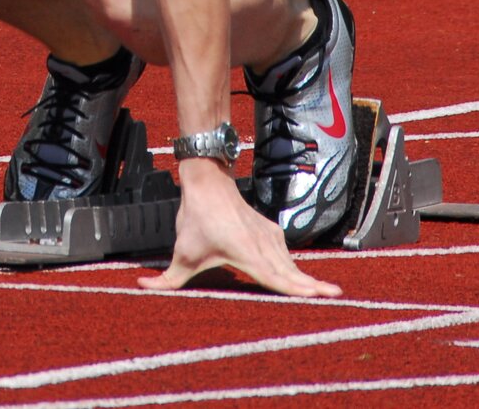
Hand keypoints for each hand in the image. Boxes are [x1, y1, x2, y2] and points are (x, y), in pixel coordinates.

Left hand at [139, 161, 342, 297]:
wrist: (208, 181)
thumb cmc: (197, 218)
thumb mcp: (181, 252)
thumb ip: (166, 278)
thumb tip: (141, 287)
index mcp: (248, 254)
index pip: (276, 277)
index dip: (297, 289)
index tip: (318, 295)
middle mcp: (264, 246)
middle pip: (292, 271)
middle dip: (314, 286)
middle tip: (337, 296)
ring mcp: (269, 236)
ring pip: (291, 263)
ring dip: (307, 278)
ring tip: (327, 291)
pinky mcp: (269, 231)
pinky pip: (285, 253)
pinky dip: (294, 267)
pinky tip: (302, 278)